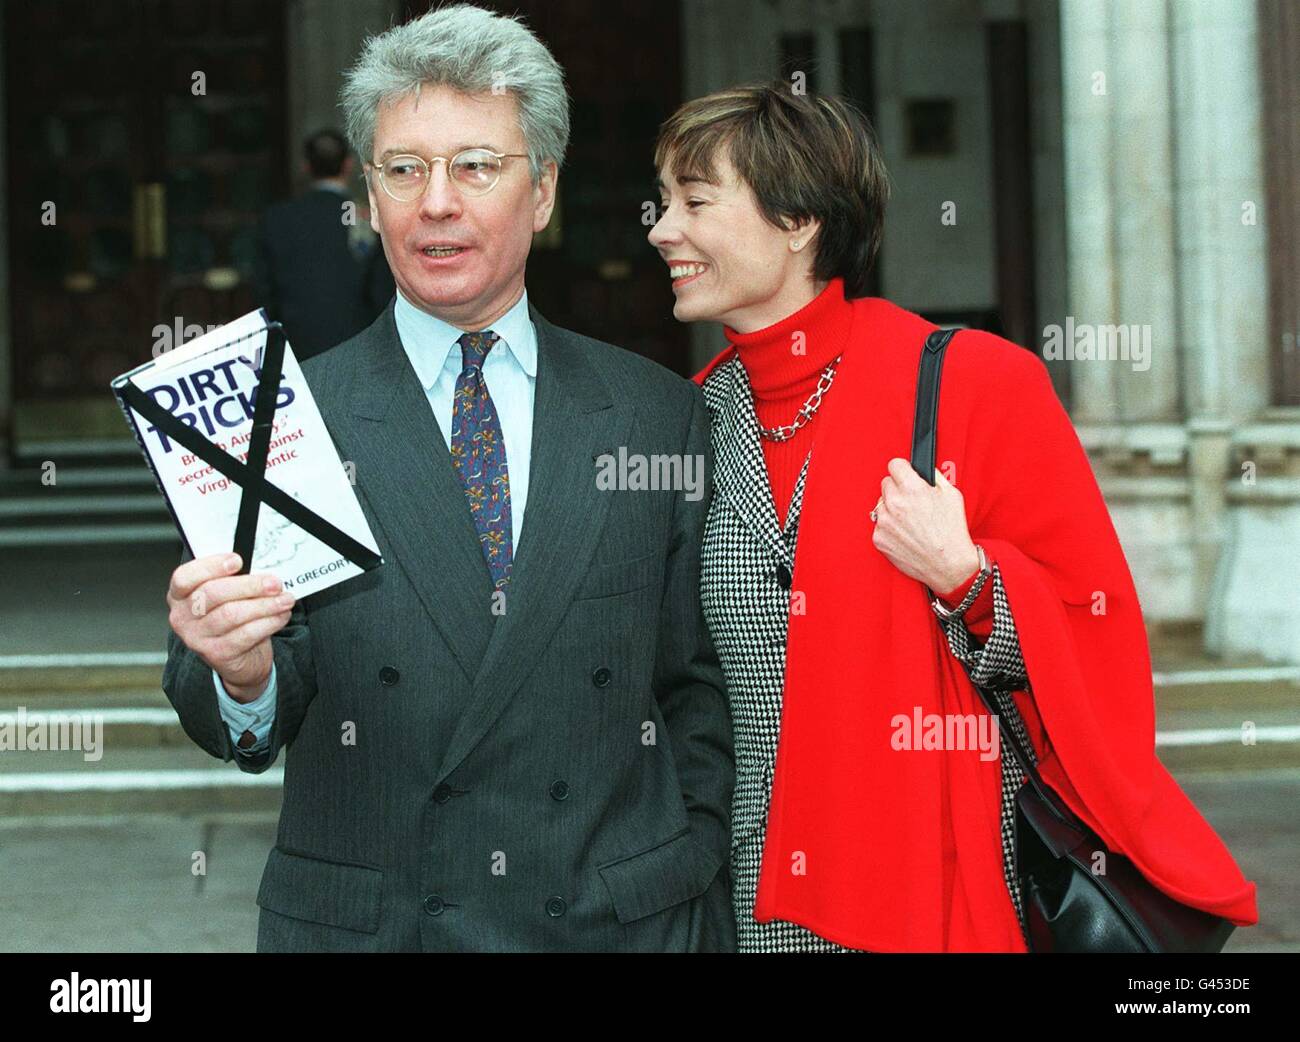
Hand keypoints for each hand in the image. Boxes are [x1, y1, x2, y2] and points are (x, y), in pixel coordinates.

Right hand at [166, 553, 294, 702]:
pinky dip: (269, 622)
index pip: (184, 577)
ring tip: (285, 599)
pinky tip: (281, 615)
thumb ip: (234, 578)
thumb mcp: (227, 594)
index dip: (211, 566)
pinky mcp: (217, 654)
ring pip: (232, 614)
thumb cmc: (232, 616)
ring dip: (265, 605)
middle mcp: (182, 616)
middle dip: (249, 585)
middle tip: (274, 582)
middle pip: (213, 594)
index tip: (237, 560)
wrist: (240, 657)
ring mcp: (197, 638)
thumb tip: (259, 561)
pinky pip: (246, 634)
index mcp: (179, 595)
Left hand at [870, 458, 978, 592]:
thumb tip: (924, 470)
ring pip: (881, 504)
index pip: (894, 465)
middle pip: (886, 484)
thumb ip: (934, 477)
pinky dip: (889, 528)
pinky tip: (905, 534)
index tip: (905, 475)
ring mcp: (884, 522)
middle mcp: (895, 503)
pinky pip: (879, 525)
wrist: (948, 565)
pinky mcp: (879, 538)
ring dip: (892, 509)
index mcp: (912, 489)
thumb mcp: (952, 495)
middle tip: (912, 502)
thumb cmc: (952, 533)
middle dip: (898, 489)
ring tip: (910, 521)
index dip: (903, 470)